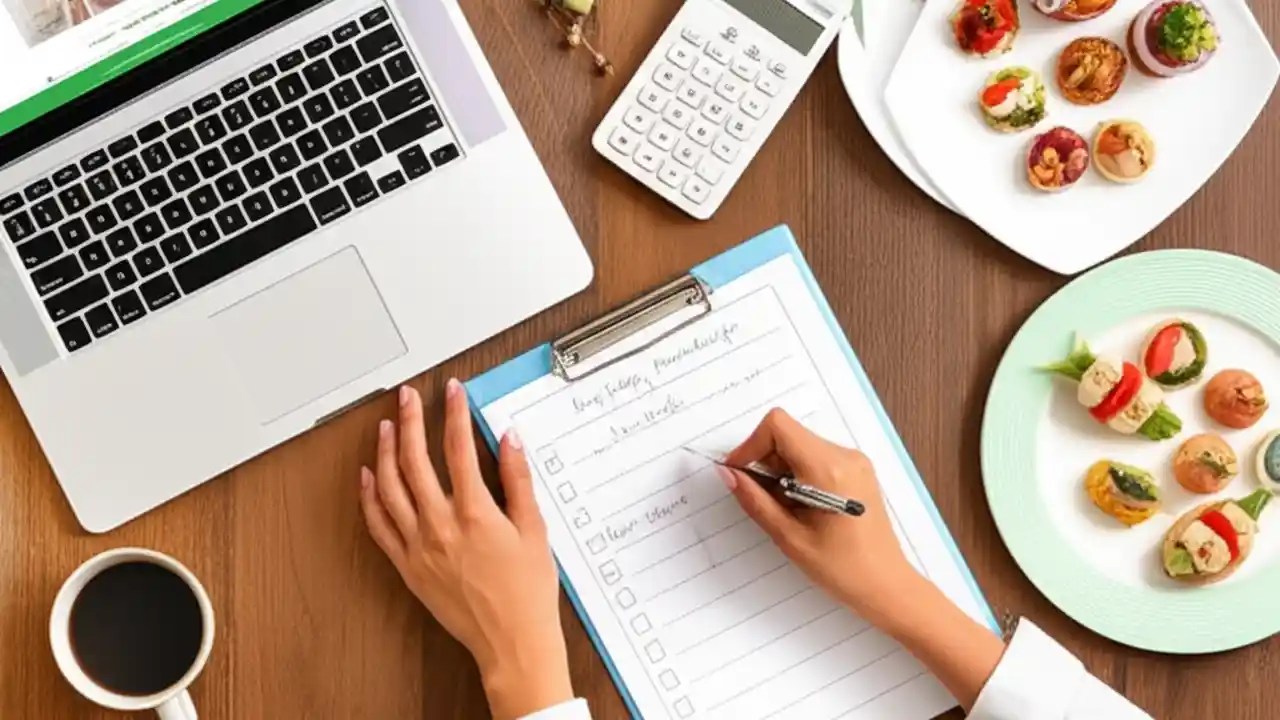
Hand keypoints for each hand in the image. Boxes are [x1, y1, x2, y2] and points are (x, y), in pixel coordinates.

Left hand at [359, 380, 571, 719]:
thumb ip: (518, 480)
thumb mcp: (534, 529)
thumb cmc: (527, 592)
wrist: (511, 641)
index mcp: (476, 514)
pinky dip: (370, 497)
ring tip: (387, 426)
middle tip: (409, 396)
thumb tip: (509, 440)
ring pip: (391, 488)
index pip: (459, 449)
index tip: (452, 392)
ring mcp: (420, 547)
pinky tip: (369, 477)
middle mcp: (441, 526)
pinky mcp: (408, 566)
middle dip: (411, 421)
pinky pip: (379, 526)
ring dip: (386, 452)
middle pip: (416, 461)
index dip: (453, 413)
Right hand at [724, 409, 1004, 708]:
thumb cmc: (842, 569)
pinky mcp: (856, 469)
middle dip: (765, 461)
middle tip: (762, 498)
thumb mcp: (789, 537)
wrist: (886, 585)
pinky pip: (816, 456)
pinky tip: (801, 505)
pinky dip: (798, 473)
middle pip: (788, 434)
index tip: (740, 474)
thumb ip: (755, 500)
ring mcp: (854, 461)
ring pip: (799, 445)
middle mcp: (845, 456)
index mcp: (829, 469)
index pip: (778, 426)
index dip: (751, 445)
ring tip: (785, 508)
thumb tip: (728, 474)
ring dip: (781, 469)